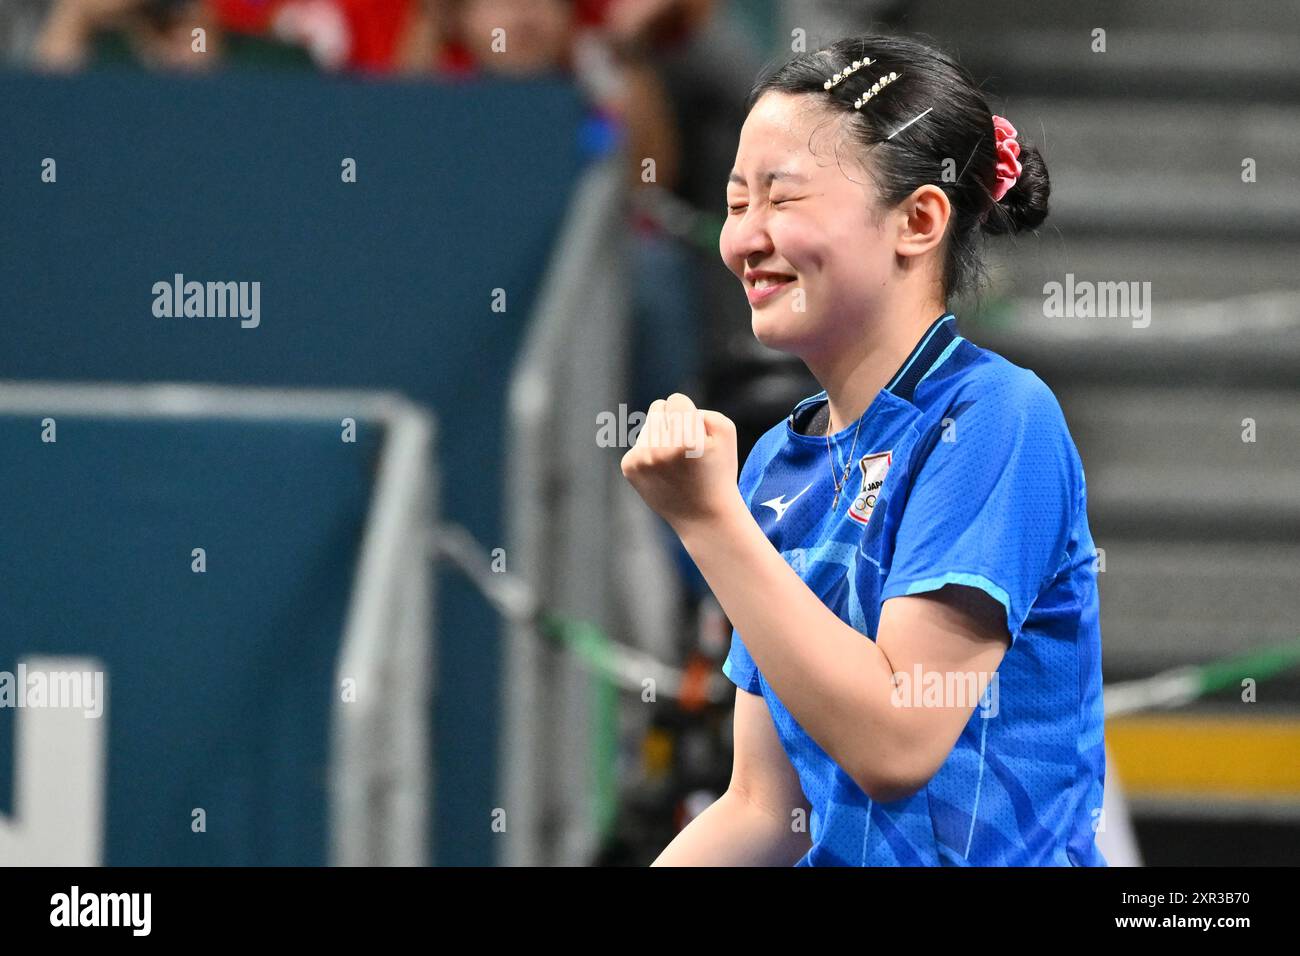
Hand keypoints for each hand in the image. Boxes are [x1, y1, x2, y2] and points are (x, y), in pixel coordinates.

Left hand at [620, 393, 741, 531]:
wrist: (703, 516)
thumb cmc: (718, 471)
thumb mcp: (726, 432)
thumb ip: (702, 409)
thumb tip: (672, 409)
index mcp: (686, 440)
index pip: (676, 399)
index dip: (690, 414)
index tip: (697, 436)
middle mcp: (659, 449)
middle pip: (657, 408)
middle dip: (673, 422)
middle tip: (686, 449)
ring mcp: (641, 460)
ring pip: (648, 425)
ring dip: (662, 437)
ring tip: (676, 462)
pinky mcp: (629, 468)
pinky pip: (638, 442)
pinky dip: (650, 452)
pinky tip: (664, 472)